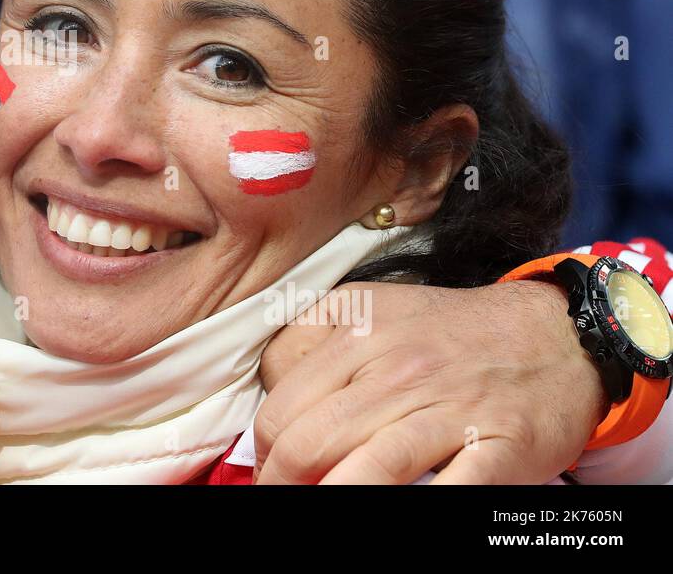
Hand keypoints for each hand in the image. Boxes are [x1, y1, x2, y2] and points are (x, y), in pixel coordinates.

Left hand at [253, 280, 607, 483]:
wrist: (555, 334)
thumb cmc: (450, 331)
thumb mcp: (369, 306)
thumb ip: (310, 337)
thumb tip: (268, 385)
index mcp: (360, 333)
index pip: (284, 406)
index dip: (265, 449)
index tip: (267, 467)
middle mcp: (400, 369)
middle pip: (314, 441)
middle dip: (284, 482)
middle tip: (281, 495)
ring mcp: (450, 409)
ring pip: (371, 468)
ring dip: (334, 500)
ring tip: (318, 511)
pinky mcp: (498, 445)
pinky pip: (449, 491)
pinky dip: (417, 507)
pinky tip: (389, 513)